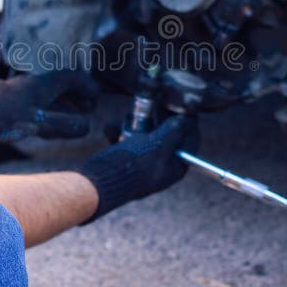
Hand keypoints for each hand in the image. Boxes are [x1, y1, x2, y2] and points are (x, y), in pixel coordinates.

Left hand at [0, 70, 99, 148]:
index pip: (69, 77)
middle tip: (86, 108)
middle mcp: (27, 85)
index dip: (85, 86)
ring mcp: (12, 93)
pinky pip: (28, 102)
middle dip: (74, 95)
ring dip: (57, 103)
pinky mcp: (0, 104)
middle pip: (56, 85)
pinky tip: (36, 123)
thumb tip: (86, 126)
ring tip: (65, 118)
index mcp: (39, 86)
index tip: (95, 98)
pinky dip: (41, 110)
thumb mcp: (38, 123)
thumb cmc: (2, 118)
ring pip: (41, 94)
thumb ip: (63, 125)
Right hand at [76, 115, 198, 222]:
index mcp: (175, 168)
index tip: (178, 104)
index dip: (186, 120)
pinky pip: (128, 142)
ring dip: (136, 123)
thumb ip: (174, 131)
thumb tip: (185, 120)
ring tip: (126, 118)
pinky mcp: (127, 163)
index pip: (189, 140)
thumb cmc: (131, 165)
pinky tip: (110, 128)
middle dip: (157, 118)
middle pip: (168, 135)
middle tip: (152, 105)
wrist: (97, 183)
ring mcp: (144, 165)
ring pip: (146, 135)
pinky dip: (120, 133)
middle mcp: (162, 168)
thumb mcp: (158, 144)